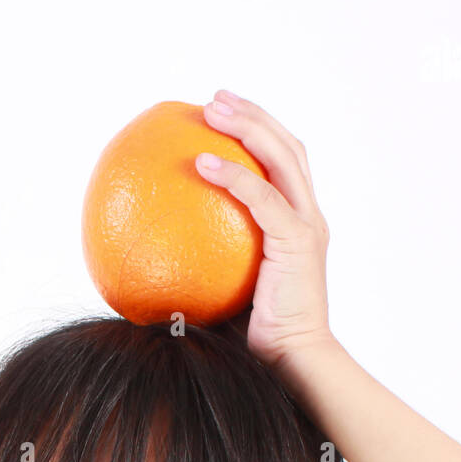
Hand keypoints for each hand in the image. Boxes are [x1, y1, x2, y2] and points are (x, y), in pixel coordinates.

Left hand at [196, 89, 333, 370]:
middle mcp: (309, 218)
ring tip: (211, 110)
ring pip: (282, 158)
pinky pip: (262, 199)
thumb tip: (151, 262)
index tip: (223, 120)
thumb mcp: (227, 295)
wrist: (294, 363)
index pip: (285, 167)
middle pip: (288, 148)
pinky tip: (201, 163)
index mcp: (299, 227)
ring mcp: (306, 227)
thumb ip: (205, 270)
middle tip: (216, 98)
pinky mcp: (297, 242)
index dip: (259, 135)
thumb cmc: (258, 341)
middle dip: (253, 116)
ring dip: (247, 127)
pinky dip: (234, 177)